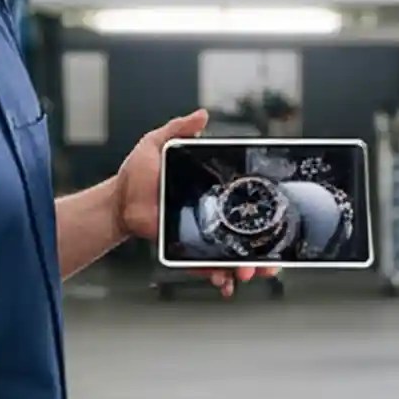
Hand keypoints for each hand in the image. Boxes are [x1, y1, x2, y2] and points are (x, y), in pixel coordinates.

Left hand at [115, 109, 278, 296]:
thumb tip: (202, 115)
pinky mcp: (184, 250)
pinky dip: (216, 277)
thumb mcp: (158, 143)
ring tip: (248, 273)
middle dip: (263, 254)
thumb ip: (179, 129)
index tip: (280, 221)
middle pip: (245, 237)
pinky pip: (204, 267)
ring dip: (244, 268)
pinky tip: (224, 284)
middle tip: (269, 261)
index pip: (247, 204)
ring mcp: (200, 235)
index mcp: (213, 190)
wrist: (118, 199)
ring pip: (229, 256)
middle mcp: (212, 214)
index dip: (265, 215)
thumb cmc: (137, 173)